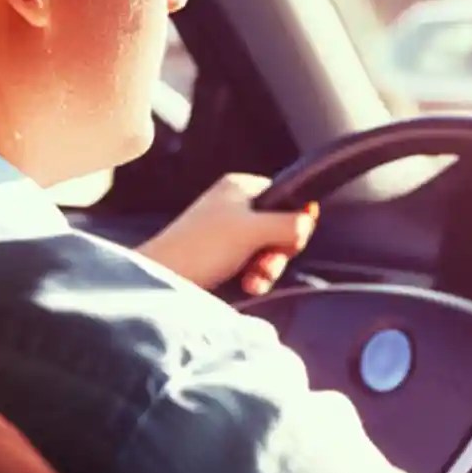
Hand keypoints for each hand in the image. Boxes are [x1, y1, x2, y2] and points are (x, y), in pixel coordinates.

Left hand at [136, 174, 318, 293]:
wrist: (162, 277)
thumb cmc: (202, 247)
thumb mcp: (253, 230)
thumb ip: (288, 223)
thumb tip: (309, 221)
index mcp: (242, 187)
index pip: (288, 197)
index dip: (294, 221)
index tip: (288, 240)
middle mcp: (236, 205)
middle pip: (281, 226)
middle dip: (279, 251)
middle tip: (265, 264)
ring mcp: (228, 230)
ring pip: (269, 247)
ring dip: (268, 267)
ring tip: (254, 280)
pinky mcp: (222, 254)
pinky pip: (253, 262)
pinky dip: (255, 275)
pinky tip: (248, 285)